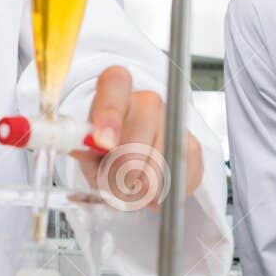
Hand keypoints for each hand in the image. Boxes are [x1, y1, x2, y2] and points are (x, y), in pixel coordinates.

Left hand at [73, 64, 202, 208]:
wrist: (129, 162)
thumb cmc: (103, 152)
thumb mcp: (84, 149)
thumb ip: (84, 146)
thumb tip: (87, 145)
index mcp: (114, 91)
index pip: (116, 84)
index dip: (110, 113)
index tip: (102, 143)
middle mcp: (147, 100)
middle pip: (142, 129)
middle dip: (125, 167)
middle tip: (115, 186)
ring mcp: (173, 120)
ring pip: (162, 157)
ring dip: (144, 186)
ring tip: (131, 189)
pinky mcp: (192, 145)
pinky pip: (181, 174)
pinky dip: (164, 192)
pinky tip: (151, 189)